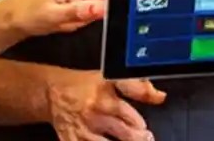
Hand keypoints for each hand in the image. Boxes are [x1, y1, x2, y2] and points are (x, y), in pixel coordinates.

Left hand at [12, 0, 109, 36]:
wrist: (15, 20)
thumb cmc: (28, 11)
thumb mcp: (55, 14)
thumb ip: (81, 11)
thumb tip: (103, 7)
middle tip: (104, 10)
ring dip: (103, 9)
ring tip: (81, 16)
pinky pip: (100, 6)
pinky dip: (96, 15)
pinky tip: (82, 19)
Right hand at [47, 69, 165, 140]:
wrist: (52, 93)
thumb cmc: (84, 85)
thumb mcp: (110, 78)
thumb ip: (137, 87)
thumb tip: (160, 97)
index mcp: (105, 96)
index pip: (127, 113)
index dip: (138, 123)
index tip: (143, 128)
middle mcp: (94, 115)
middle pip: (123, 133)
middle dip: (138, 138)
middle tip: (144, 138)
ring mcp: (83, 132)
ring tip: (134, 140)